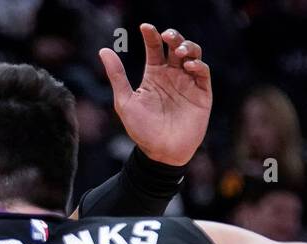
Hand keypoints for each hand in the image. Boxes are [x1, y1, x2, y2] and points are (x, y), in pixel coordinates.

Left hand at [99, 24, 210, 166]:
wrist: (160, 153)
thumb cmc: (141, 129)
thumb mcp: (124, 101)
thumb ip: (117, 76)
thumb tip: (103, 50)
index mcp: (154, 76)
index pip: (154, 49)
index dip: (151, 36)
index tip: (145, 27)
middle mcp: (172, 76)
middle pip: (175, 47)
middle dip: (173, 37)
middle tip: (167, 35)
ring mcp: (188, 83)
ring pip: (193, 55)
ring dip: (188, 48)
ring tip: (178, 51)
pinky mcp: (202, 93)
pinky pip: (203, 73)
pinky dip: (198, 66)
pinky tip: (188, 66)